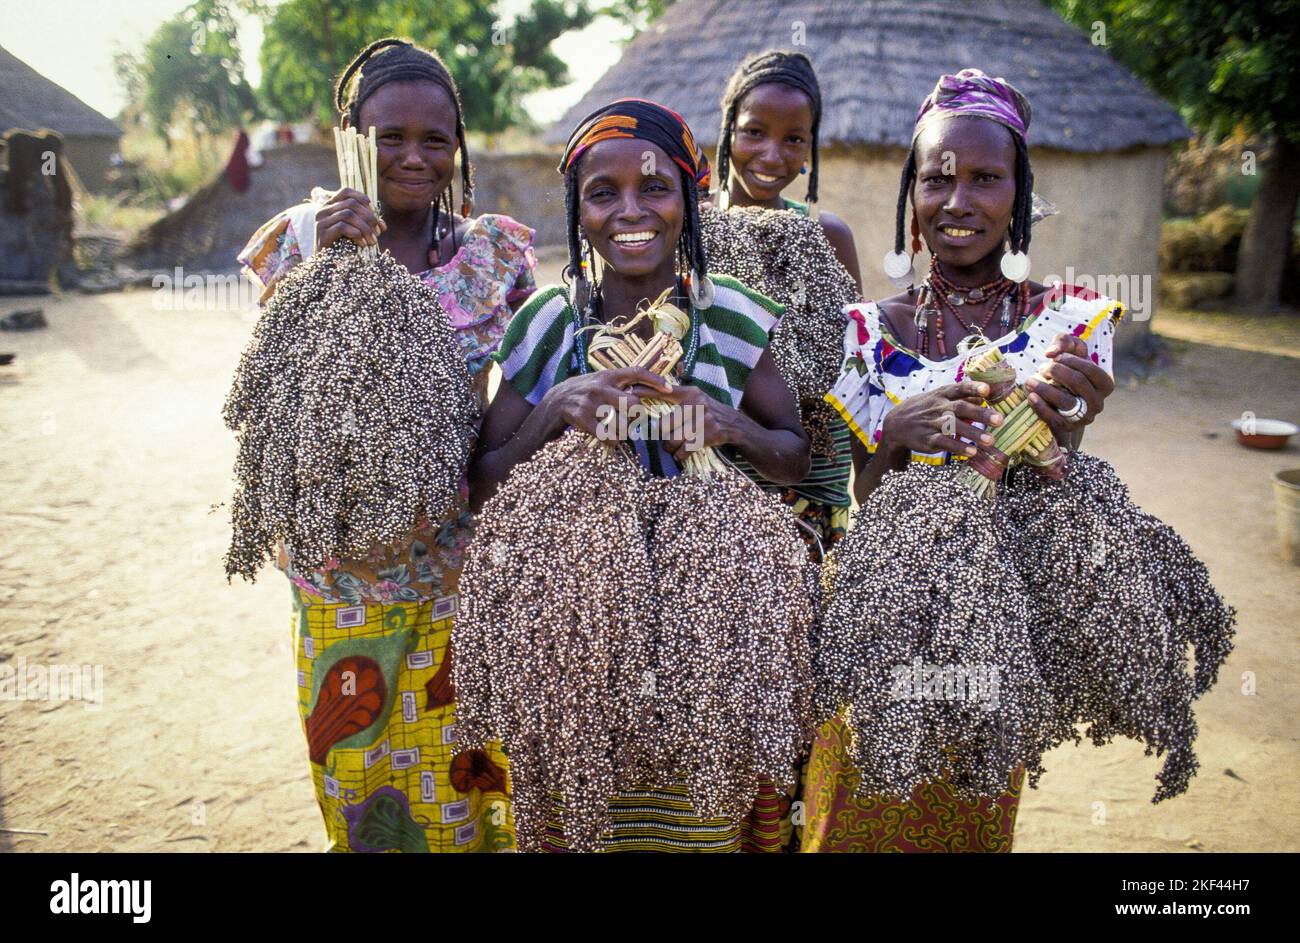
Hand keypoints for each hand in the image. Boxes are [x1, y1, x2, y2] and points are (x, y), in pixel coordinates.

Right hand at [315, 188, 385, 248]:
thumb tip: (382, 225)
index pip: (346, 191)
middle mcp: (323, 210)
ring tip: (372, 241)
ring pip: (348, 214)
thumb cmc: (342, 246)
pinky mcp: (321, 234)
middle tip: (377, 232)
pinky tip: (362, 244)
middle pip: (351, 204)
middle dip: (369, 217)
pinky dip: (357, 234)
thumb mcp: (357, 231)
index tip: (374, 212)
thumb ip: (368, 225)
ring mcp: (321, 221)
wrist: (326, 265)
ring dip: (365, 228)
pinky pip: (342, 227)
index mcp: (330, 205)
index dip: (362, 198)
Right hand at [540, 367, 671, 438]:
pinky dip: (611, 441)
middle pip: (633, 403)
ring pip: (621, 422)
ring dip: (624, 432)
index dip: (654, 380)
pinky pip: (605, 435)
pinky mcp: (579, 416)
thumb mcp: (599, 382)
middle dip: (638, 416)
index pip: (636, 372)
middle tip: (635, 423)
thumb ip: (618, 384)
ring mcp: (589, 401)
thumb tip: (643, 391)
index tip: (670, 389)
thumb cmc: (581, 394)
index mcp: (607, 375)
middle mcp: (599, 386)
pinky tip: (609, 440)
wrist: (552, 403)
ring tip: (619, 433)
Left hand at [648, 383, 736, 457]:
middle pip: (663, 425)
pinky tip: (681, 452)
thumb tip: (645, 391)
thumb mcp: (694, 396)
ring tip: (672, 446)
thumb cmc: (706, 410)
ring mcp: (702, 421)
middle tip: (662, 437)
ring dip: (670, 447)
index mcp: (690, 393)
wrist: (733, 424)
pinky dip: (680, 454)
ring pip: (673, 439)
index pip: (664, 392)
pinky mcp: (707, 435)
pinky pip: (684, 450)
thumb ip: (674, 395)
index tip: (631, 392)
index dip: (646, 392)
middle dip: (661, 435)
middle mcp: (695, 405)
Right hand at [879, 381, 1002, 456]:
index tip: (987, 390)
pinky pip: (945, 443)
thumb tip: (984, 397)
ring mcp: (933, 423)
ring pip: (954, 427)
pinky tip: (972, 452)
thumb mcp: (939, 397)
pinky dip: (959, 447)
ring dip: (973, 434)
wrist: (896, 424)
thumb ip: (961, 397)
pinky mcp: (928, 439)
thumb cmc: (924, 409)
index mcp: (943, 394)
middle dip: (981, 414)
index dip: (973, 388)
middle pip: (961, 408)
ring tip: (991, 441)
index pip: (959, 388)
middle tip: (999, 420)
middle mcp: (939, 407)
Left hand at [1024, 332, 1114, 440]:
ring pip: (1066, 401)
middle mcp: (1098, 403)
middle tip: (1041, 367)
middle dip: (1057, 371)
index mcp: (1104, 385)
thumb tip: (1051, 352)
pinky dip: (1040, 406)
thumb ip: (1065, 342)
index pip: (1091, 370)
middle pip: (1078, 382)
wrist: (1059, 406)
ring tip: (1029, 380)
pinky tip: (1030, 395)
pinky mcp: (1067, 428)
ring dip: (1045, 388)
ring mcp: (1083, 418)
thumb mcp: (1070, 352)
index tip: (1054, 356)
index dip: (1071, 360)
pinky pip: (1053, 418)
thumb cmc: (1067, 373)